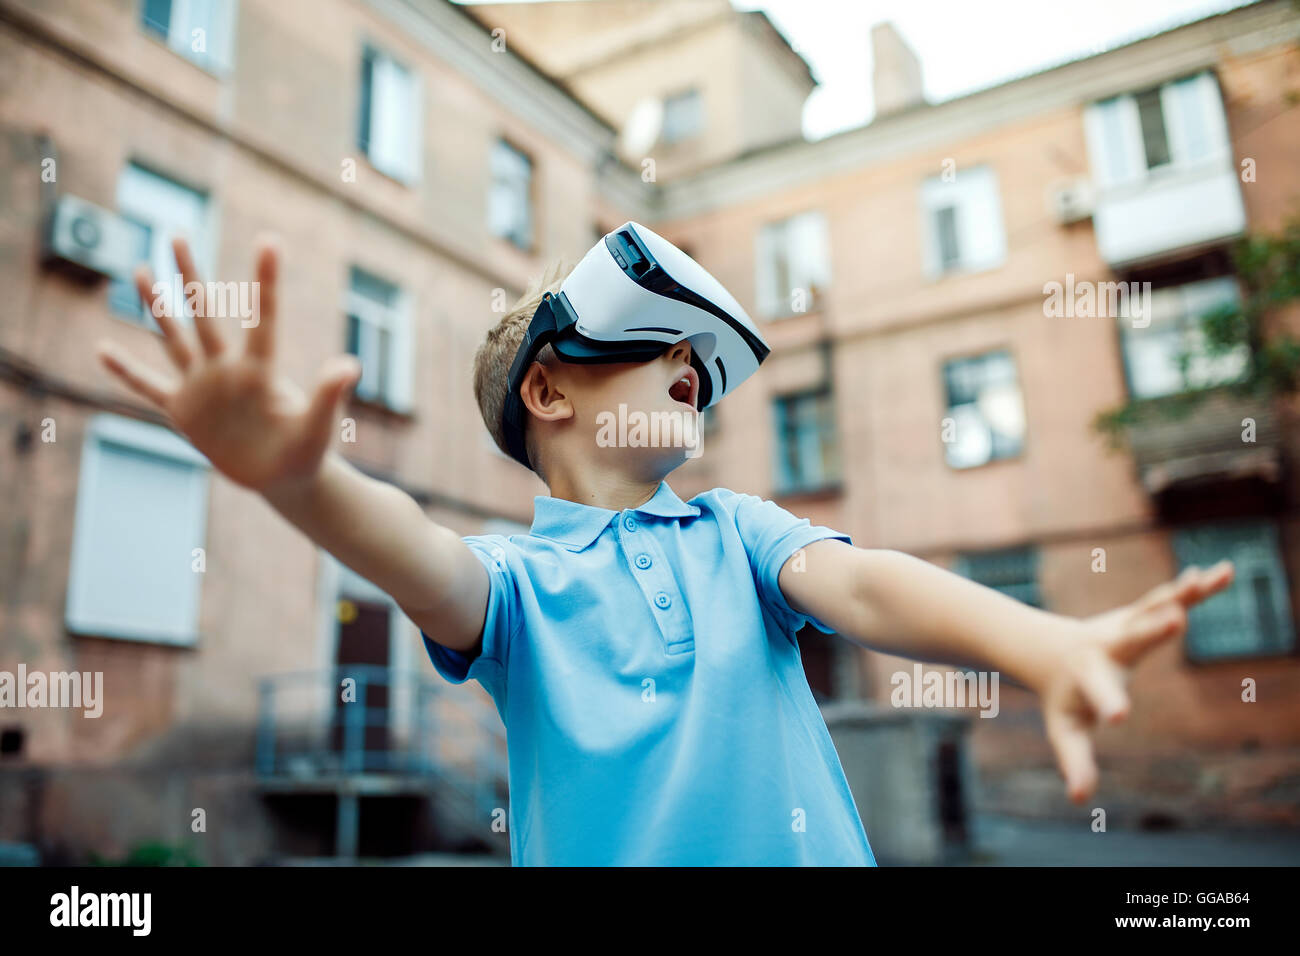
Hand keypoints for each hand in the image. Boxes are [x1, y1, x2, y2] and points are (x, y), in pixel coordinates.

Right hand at [97, 237, 360, 493]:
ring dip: (157, 307)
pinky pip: (149, 387)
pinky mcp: (185, 411)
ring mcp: (203, 387)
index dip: (266, 280)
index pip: (263, 319)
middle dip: (190, 276)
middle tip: (177, 234)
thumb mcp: (319, 425)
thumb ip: (330, 395)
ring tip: (142, 271)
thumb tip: (350, 365)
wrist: (286, 478)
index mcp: (260, 371)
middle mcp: (227, 370)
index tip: (269, 241)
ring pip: (174, 338)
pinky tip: (102, 349)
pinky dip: (126, 371)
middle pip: (203, 315)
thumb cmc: (308, 450)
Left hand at [1038, 561, 1234, 803]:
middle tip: (1175, 619)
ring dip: (1184, 594)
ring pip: (1156, 606)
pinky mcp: (1141, 613)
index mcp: (1090, 678)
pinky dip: (1197, 587)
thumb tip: (1079, 798)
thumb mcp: (1065, 730)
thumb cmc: (1063, 699)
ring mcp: (1126, 626)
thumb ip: (1074, 761)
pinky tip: (1222, 572)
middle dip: (1152, 630)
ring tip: (1211, 579)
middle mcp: (1109, 646)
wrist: (1050, 652)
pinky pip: (1172, 597)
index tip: (1119, 718)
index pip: (1099, 694)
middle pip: (1132, 637)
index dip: (1108, 705)